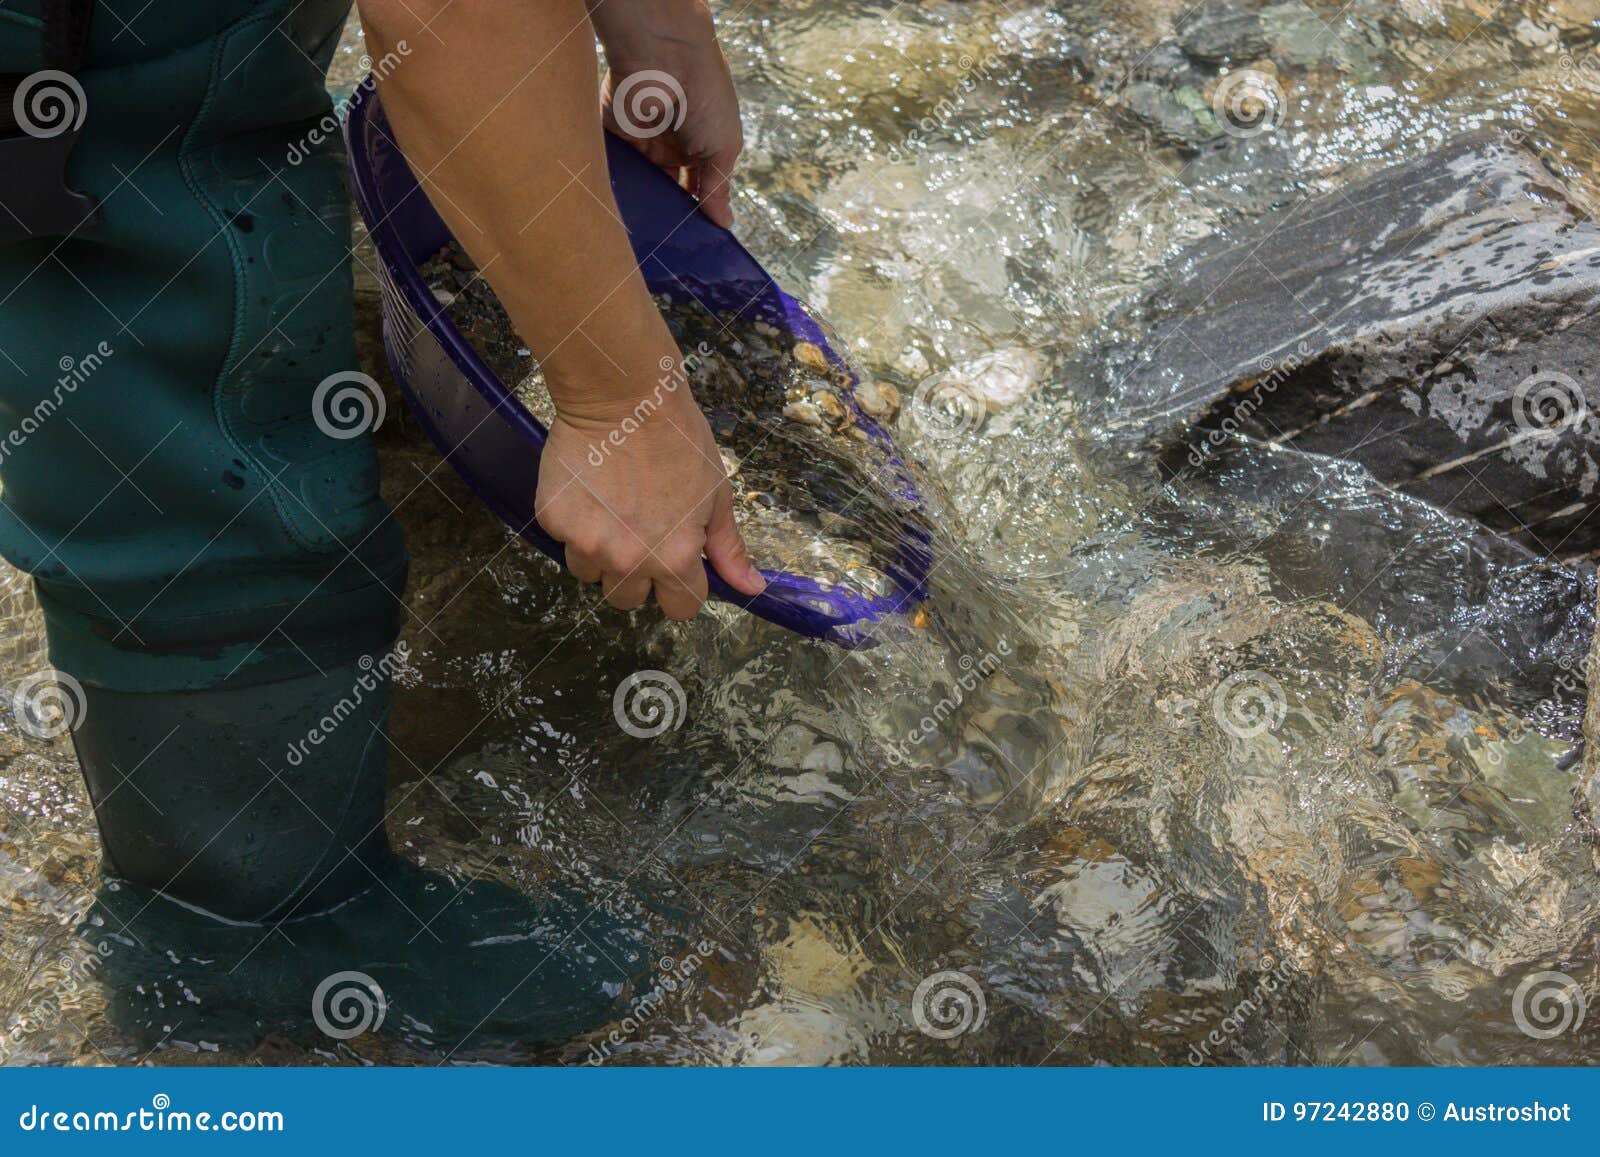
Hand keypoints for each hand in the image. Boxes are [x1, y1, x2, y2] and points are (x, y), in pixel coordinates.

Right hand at [535, 381, 764, 618]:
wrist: (623, 396)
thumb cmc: (678, 440)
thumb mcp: (716, 495)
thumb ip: (728, 549)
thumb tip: (751, 589)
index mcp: (675, 558)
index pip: (680, 609)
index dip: (681, 587)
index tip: (676, 563)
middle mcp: (629, 561)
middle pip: (628, 600)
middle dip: (636, 574)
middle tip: (639, 529)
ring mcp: (587, 543)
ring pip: (591, 574)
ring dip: (600, 552)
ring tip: (611, 507)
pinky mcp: (554, 521)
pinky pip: (564, 541)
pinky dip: (574, 523)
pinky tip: (589, 490)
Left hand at [592, 0, 742, 226]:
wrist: (666, 57)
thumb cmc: (706, 95)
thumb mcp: (723, 146)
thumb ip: (717, 187)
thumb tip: (725, 223)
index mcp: (699, 146)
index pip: (696, 187)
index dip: (696, 212)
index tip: (695, 242)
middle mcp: (669, 145)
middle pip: (665, 190)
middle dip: (667, 214)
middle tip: (668, 246)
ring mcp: (640, 142)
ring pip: (639, 185)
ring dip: (643, 206)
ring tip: (647, 237)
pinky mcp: (613, 137)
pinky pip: (614, 169)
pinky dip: (617, 188)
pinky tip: (621, 214)